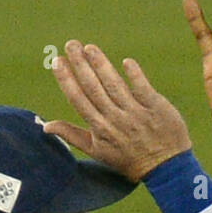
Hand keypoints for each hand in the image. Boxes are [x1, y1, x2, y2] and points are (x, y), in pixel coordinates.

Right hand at [43, 40, 191, 182]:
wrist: (165, 168)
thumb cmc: (128, 159)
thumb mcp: (98, 152)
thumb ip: (72, 135)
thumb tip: (45, 126)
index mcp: (100, 129)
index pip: (78, 100)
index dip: (66, 80)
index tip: (57, 61)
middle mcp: (116, 120)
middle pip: (94, 88)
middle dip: (80, 65)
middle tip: (71, 44)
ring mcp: (136, 113)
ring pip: (115, 86)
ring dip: (101, 65)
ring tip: (90, 47)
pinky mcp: (156, 108)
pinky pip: (143, 88)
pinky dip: (134, 75)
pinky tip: (126, 61)